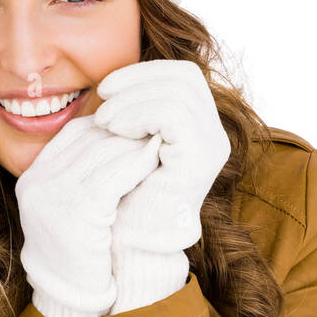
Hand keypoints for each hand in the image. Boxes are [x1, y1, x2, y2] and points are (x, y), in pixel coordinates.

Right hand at [14, 116, 161, 316]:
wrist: (69, 299)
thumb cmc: (81, 252)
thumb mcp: (75, 204)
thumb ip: (88, 169)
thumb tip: (125, 131)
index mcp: (33, 176)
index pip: (77, 131)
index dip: (114, 124)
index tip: (142, 123)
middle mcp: (37, 183)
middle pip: (90, 136)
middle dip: (129, 128)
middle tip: (161, 120)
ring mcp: (52, 198)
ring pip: (103, 150)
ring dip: (137, 141)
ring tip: (164, 134)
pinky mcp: (74, 215)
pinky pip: (112, 176)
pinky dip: (137, 162)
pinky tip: (157, 157)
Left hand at [93, 60, 231, 313]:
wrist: (128, 244)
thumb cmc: (122, 200)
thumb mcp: (126, 148)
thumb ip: (133, 115)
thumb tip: (112, 83)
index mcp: (198, 129)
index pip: (182, 76)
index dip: (144, 72)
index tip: (106, 87)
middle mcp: (213, 136)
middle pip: (185, 76)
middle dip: (139, 78)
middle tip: (103, 95)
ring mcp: (211, 147)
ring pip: (179, 91)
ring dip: (133, 98)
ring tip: (104, 120)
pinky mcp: (200, 159)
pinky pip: (173, 113)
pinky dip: (140, 113)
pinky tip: (115, 129)